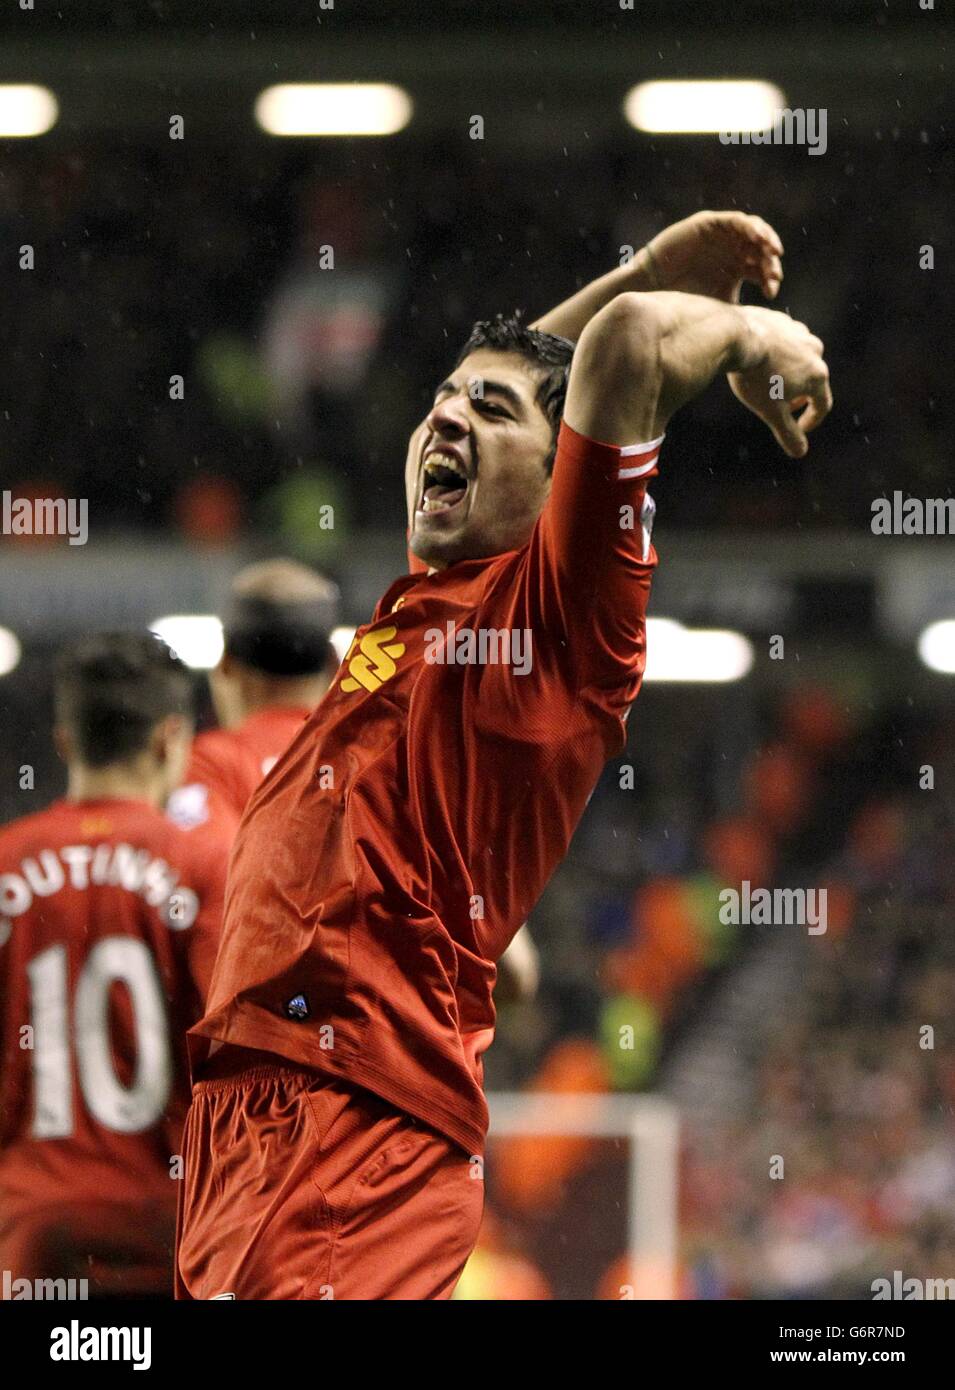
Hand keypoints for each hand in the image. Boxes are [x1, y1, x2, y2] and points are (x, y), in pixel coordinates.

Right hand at [644, 210, 782, 302]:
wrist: (653, 288)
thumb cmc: (682, 302)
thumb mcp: (717, 309)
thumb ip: (737, 314)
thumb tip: (761, 335)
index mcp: (737, 269)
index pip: (762, 271)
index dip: (770, 279)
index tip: (771, 293)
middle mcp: (732, 251)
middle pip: (760, 251)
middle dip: (770, 261)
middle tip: (774, 273)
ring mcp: (722, 236)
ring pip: (752, 232)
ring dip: (765, 238)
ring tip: (773, 250)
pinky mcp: (710, 224)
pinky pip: (735, 220)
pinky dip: (749, 226)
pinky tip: (757, 237)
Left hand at [729, 306, 831, 456]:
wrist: (737, 337)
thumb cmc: (756, 377)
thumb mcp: (771, 411)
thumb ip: (788, 432)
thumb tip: (800, 452)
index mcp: (818, 375)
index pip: (823, 404)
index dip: (812, 420)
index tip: (800, 428)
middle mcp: (815, 351)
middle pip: (813, 380)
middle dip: (799, 397)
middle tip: (783, 406)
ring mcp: (800, 332)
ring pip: (800, 359)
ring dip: (790, 373)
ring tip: (770, 381)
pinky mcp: (783, 320)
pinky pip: (785, 342)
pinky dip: (778, 354)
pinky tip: (761, 359)